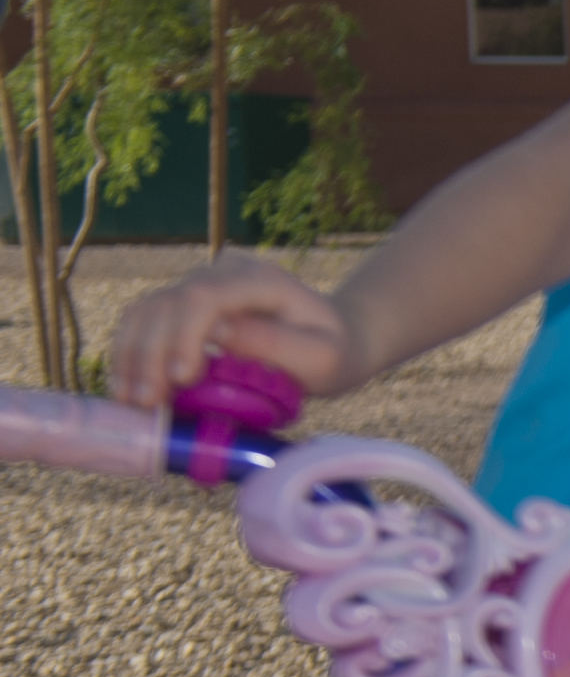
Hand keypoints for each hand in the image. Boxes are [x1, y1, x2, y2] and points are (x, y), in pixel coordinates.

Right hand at [106, 260, 358, 408]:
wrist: (335, 341)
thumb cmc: (333, 352)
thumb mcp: (321, 356)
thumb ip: (274, 343)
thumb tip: (217, 334)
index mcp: (260, 280)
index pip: (206, 297)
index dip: (185, 335)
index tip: (181, 379)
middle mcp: (223, 274)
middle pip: (168, 303)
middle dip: (150, 354)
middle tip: (146, 402)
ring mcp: (199, 287)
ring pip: (147, 311)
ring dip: (132, 356)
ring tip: (131, 402)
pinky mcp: (184, 308)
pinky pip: (145, 325)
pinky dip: (132, 356)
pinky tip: (128, 388)